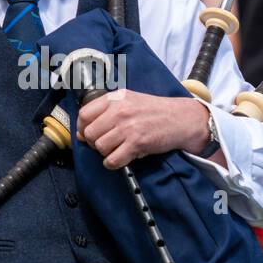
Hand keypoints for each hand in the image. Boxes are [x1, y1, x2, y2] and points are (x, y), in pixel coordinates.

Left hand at [76, 91, 210, 168]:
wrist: (180, 118)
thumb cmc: (154, 111)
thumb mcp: (129, 100)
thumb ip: (105, 111)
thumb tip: (81, 132)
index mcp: (115, 98)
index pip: (84, 114)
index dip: (82, 127)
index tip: (88, 133)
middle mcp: (119, 111)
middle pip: (89, 133)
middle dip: (94, 143)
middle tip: (106, 144)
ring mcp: (128, 127)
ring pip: (99, 147)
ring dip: (105, 153)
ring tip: (117, 149)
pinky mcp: (137, 143)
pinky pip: (112, 160)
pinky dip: (113, 163)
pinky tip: (121, 158)